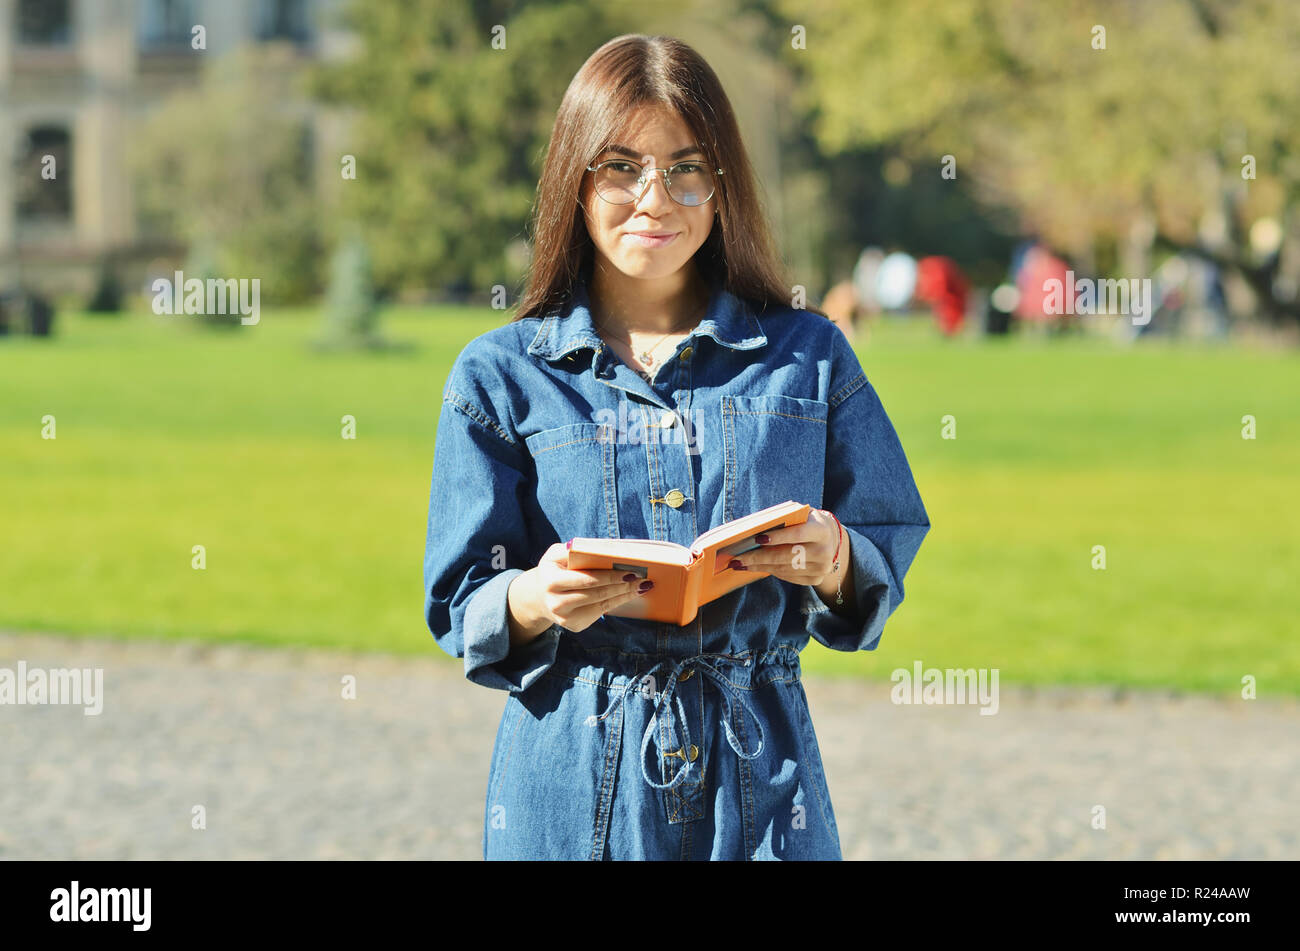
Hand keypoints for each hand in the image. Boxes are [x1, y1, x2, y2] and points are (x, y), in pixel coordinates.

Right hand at [506, 541, 654, 641]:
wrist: (540, 597)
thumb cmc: (554, 570)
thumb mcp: (555, 555)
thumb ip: (571, 550)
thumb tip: (596, 549)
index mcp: (551, 582)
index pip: (586, 579)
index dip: (610, 576)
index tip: (630, 571)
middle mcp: (556, 603)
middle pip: (597, 594)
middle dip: (622, 586)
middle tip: (643, 579)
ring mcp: (565, 618)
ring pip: (602, 605)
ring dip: (624, 595)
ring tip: (642, 587)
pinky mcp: (575, 626)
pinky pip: (600, 613)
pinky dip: (616, 603)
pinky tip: (629, 595)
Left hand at [727, 507, 844, 588]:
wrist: (830, 538)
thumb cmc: (807, 522)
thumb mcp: (800, 515)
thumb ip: (783, 519)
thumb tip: (754, 528)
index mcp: (821, 530)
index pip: (797, 534)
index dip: (777, 537)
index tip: (757, 539)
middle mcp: (824, 551)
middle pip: (787, 556)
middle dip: (759, 557)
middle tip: (738, 558)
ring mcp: (821, 568)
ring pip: (784, 569)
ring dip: (759, 567)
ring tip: (740, 564)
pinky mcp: (816, 579)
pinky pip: (788, 577)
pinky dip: (770, 571)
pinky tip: (755, 568)